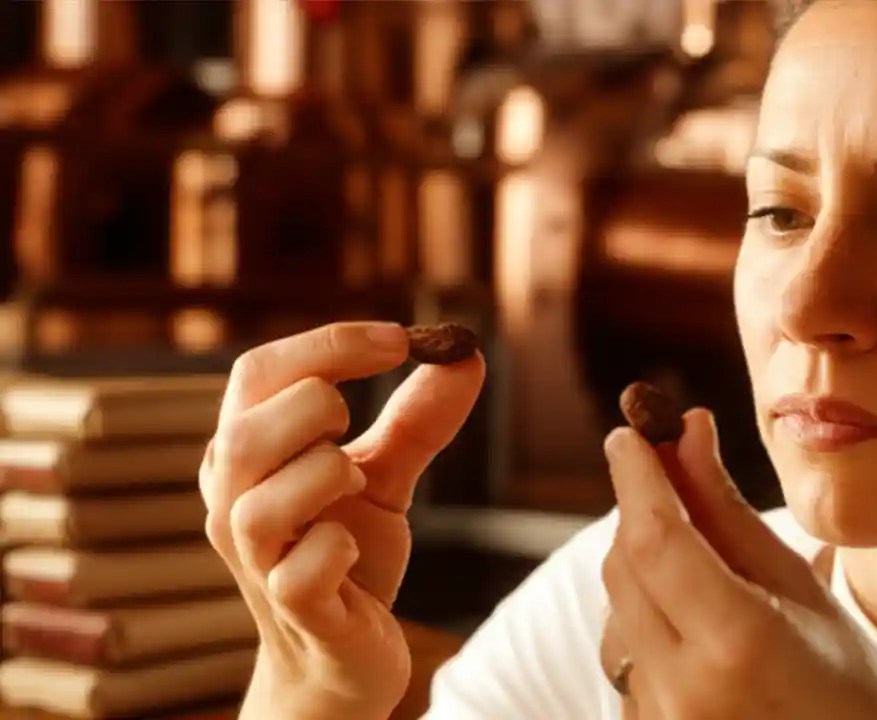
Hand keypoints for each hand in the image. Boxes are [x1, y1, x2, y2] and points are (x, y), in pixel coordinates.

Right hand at [199, 322, 484, 719]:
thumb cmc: (349, 556)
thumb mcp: (385, 478)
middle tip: (354, 430)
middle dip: (318, 409)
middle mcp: (232, 505)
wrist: (345, 656)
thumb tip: (466, 353)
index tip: (402, 340)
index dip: (330, 345)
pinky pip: (299, 573)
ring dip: (326, 476)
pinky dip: (335, 548)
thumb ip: (418, 420)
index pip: (258, 372)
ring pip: (261, 504)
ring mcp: (257, 564)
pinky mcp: (295, 612)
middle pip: (247, 431)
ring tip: (356, 485)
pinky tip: (355, 547)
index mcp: (246, 457)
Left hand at [599, 409, 876, 719]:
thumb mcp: (800, 590)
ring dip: (643, 570)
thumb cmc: (845, 690)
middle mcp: (684, 687)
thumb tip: (687, 432)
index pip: (657, 538)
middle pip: (624, 567)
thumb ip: (729, 511)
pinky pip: (622, 655)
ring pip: (616, 609)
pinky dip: (645, 622)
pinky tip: (692, 630)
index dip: (635, 477)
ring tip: (703, 573)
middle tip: (671, 478)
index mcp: (737, 644)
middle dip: (640, 513)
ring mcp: (657, 718)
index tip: (628, 434)